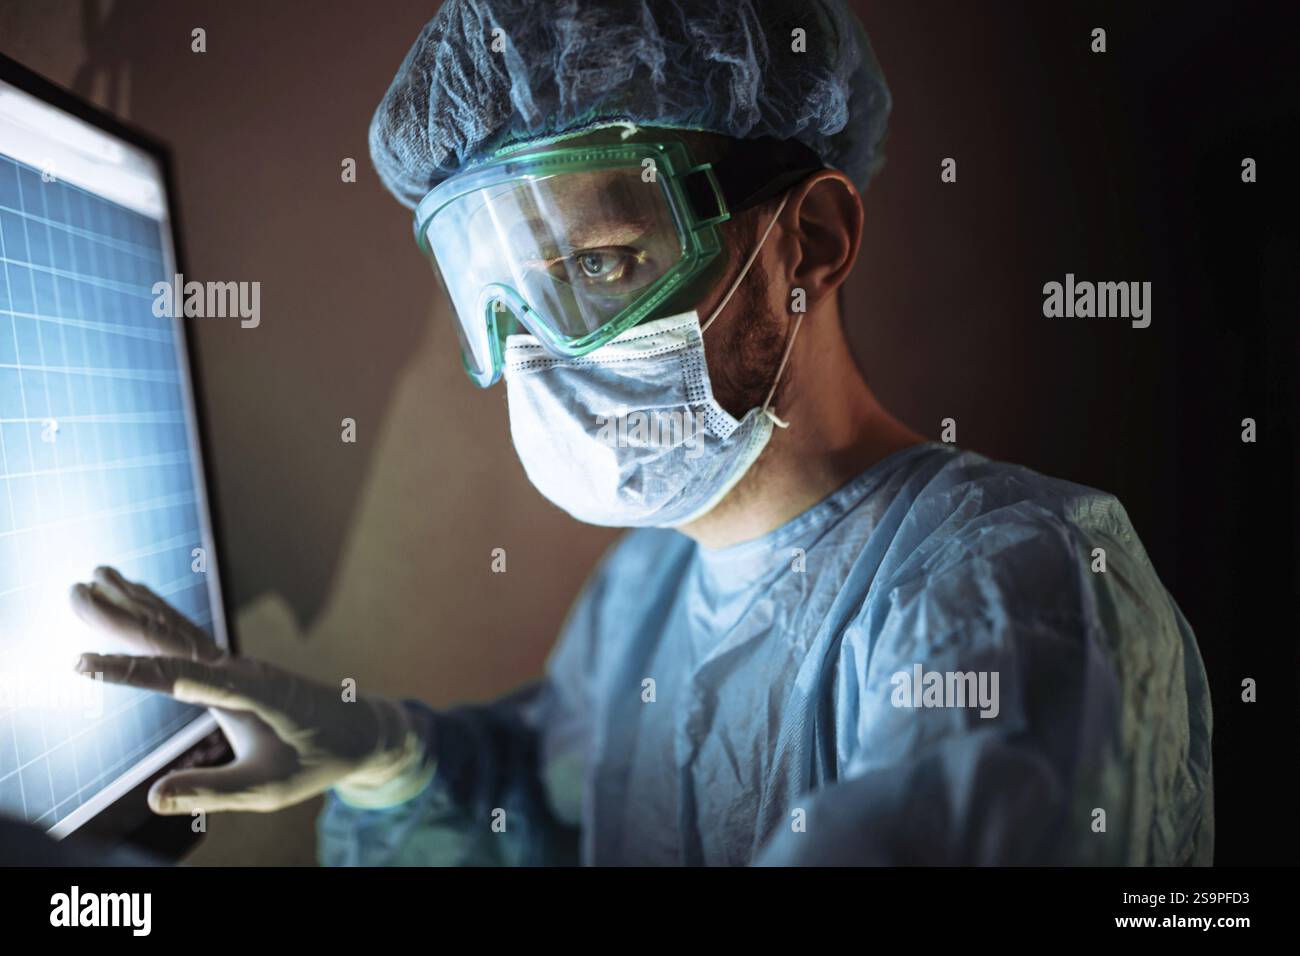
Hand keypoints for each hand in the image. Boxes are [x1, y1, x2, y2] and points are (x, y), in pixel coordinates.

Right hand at [71, 567, 432, 813]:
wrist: (361, 733)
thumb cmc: (318, 761)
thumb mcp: (268, 790)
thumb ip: (212, 791)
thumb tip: (154, 798)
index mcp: (252, 694)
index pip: (181, 680)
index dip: (131, 671)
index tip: (83, 663)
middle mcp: (241, 670)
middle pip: (173, 639)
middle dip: (122, 617)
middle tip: (75, 590)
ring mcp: (237, 664)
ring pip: (179, 628)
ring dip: (136, 603)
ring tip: (96, 576)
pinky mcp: (235, 667)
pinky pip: (190, 635)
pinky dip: (160, 613)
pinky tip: (136, 596)